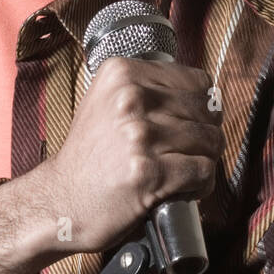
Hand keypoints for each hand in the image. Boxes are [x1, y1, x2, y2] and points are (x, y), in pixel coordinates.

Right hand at [43, 55, 223, 251]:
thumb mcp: (108, 102)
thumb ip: (148, 90)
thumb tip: (205, 96)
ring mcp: (141, 135)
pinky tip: (184, 189)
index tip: (193, 122)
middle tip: (189, 152)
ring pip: (211, 141)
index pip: (197, 81)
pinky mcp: (151, 172)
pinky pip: (204, 171)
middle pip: (206, 111)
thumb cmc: (88, 157)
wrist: (62, 200)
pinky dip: (202, 185)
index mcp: (122, 74)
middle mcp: (131, 99)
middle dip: (207, 134)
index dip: (203, 105)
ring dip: (205, 160)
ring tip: (185, 171)